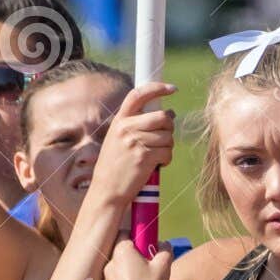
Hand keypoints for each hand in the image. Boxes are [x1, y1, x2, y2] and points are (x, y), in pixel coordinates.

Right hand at [88, 83, 176, 210]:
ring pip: (168, 136)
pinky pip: (167, 152)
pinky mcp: (145, 157)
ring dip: (168, 146)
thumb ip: (137, 125)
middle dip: (170, 126)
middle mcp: (126, 128)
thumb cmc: (115, 166)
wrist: (107, 191)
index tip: (172, 88)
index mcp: (119, 121)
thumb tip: (169, 114)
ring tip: (157, 155)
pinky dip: (167, 159)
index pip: (138, 94)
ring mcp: (136, 142)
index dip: (157, 88)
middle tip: (166, 136)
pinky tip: (157, 165)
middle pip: (162, 116)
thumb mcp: (117, 140)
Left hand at [102, 241, 172, 279]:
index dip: (138, 237)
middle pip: (122, 253)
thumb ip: (165, 250)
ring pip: (120, 270)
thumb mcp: (164, 267)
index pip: (125, 233)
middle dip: (136, 257)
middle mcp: (109, 263)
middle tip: (149, 266)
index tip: (147, 245)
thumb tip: (164, 245)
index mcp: (121, 252)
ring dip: (130, 273)